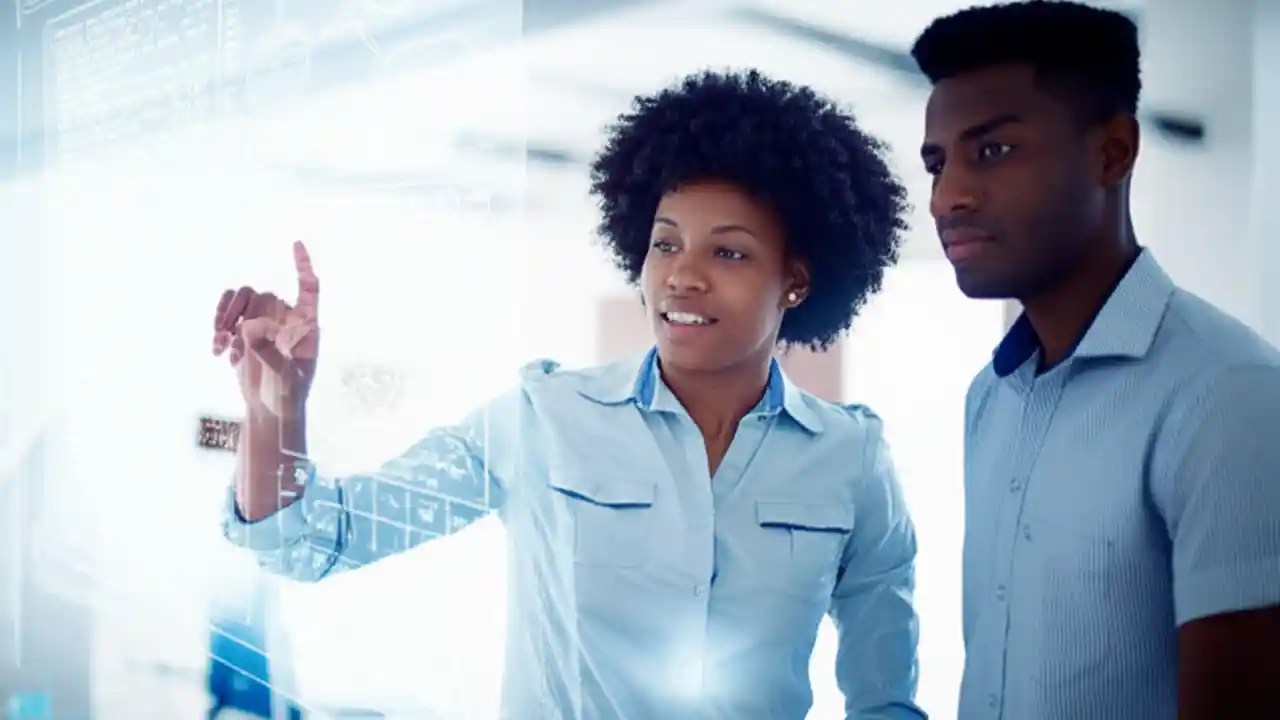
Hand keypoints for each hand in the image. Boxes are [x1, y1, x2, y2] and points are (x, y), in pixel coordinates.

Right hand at [212, 241, 319, 416]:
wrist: (270, 408)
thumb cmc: (287, 393)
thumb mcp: (283, 375)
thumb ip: (268, 351)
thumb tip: (250, 327)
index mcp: (305, 325)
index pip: (308, 288)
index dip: (303, 265)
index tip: (296, 244)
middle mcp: (285, 318)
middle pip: (260, 295)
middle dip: (239, 312)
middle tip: (226, 334)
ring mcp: (263, 323)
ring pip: (241, 300)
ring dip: (225, 317)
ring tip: (220, 342)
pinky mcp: (243, 332)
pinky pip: (227, 315)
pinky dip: (218, 327)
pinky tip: (218, 350)